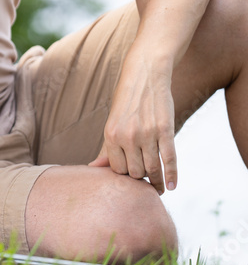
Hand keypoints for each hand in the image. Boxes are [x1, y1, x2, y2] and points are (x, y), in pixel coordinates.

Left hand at [88, 53, 176, 194]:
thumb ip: (106, 148)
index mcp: (111, 135)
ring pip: (152, 169)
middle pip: (134, 172)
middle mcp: (127, 136)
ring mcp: (147, 134)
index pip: (117, 169)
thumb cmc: (126, 101)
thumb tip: (93, 168)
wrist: (144, 75)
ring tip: (159, 189)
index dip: (124, 175)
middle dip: (140, 179)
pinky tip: (172, 186)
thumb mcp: (112, 123)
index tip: (131, 178)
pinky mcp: (165, 130)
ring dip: (156, 182)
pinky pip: (169, 159)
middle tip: (145, 182)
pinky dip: (172, 176)